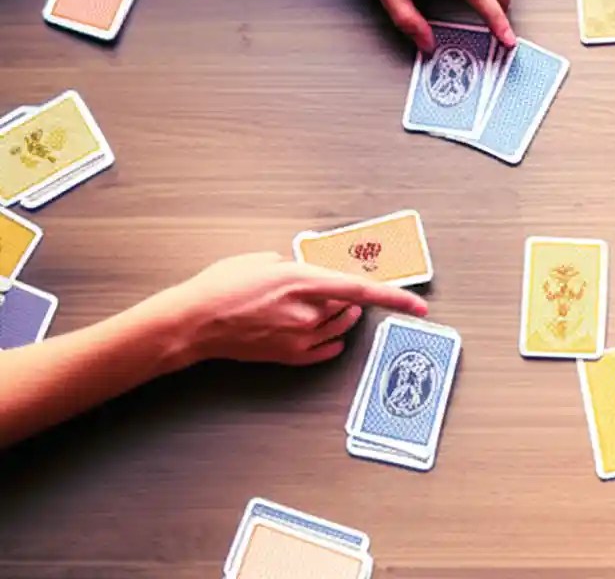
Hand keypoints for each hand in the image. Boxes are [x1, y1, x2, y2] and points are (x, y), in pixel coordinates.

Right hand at [144, 252, 428, 366]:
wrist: (194, 322)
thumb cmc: (222, 286)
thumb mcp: (261, 259)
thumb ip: (294, 264)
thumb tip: (309, 268)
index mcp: (302, 280)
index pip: (362, 290)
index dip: (395, 297)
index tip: (419, 305)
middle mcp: (307, 311)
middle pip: (351, 307)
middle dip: (349, 299)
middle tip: (327, 290)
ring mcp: (299, 337)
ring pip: (339, 326)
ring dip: (340, 316)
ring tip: (316, 305)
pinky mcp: (289, 356)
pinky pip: (325, 348)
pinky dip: (329, 338)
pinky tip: (319, 330)